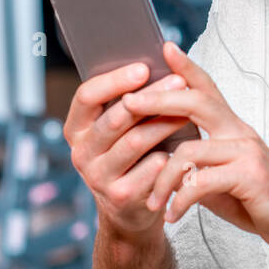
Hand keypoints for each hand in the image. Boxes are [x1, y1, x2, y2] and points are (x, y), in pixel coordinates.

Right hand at [63, 59, 193, 253]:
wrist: (132, 211)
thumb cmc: (133, 158)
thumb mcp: (124, 130)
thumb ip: (133, 100)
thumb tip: (161, 57)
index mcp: (78, 129)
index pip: (86, 96)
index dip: (114, 80)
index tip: (144, 67)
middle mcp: (81, 153)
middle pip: (115, 118)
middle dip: (151, 97)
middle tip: (179, 82)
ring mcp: (98, 178)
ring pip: (136, 142)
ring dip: (166, 123)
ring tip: (190, 110)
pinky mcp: (121, 197)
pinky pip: (151, 169)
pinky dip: (171, 155)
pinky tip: (188, 146)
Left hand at [124, 41, 268, 263]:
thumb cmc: (256, 198)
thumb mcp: (220, 175)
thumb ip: (196, 163)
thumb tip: (163, 160)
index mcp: (232, 127)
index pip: (207, 89)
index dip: (186, 67)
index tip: (165, 48)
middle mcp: (240, 131)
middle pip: (195, 103)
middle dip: (157, 101)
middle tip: (127, 103)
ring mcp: (246, 151)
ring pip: (189, 151)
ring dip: (162, 179)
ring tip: (153, 201)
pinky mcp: (249, 175)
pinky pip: (200, 181)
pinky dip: (180, 200)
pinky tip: (173, 214)